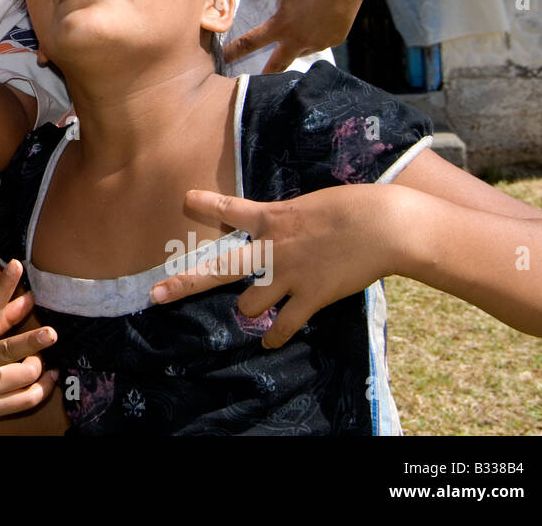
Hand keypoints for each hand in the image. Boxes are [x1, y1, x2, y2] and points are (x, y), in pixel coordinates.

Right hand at [0, 259, 58, 433]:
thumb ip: (3, 319)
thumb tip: (31, 296)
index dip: (3, 286)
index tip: (16, 265)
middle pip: (8, 350)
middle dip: (32, 341)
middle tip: (51, 334)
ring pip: (26, 374)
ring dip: (38, 365)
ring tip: (36, 360)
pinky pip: (28, 399)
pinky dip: (44, 387)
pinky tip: (49, 377)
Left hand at [148, 186, 402, 347]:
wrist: (385, 226)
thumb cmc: (356, 206)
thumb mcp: (313, 204)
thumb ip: (290, 219)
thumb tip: (283, 225)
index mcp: (272, 217)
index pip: (229, 209)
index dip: (205, 204)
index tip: (186, 199)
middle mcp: (272, 248)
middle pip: (219, 268)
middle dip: (186, 283)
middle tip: (157, 295)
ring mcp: (289, 275)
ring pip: (248, 303)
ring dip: (249, 307)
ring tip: (253, 308)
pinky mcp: (311, 297)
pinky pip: (284, 326)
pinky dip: (275, 336)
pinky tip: (269, 342)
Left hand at [223, 0, 375, 71]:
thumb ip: (279, 16)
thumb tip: (281, 28)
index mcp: (280, 26)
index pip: (249, 43)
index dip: (233, 53)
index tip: (221, 62)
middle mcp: (299, 40)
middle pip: (277, 65)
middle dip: (266, 74)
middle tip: (256, 83)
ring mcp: (318, 43)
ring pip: (301, 49)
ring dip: (299, 41)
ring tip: (309, 18)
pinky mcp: (334, 41)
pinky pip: (319, 42)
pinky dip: (317, 33)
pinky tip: (323, 17)